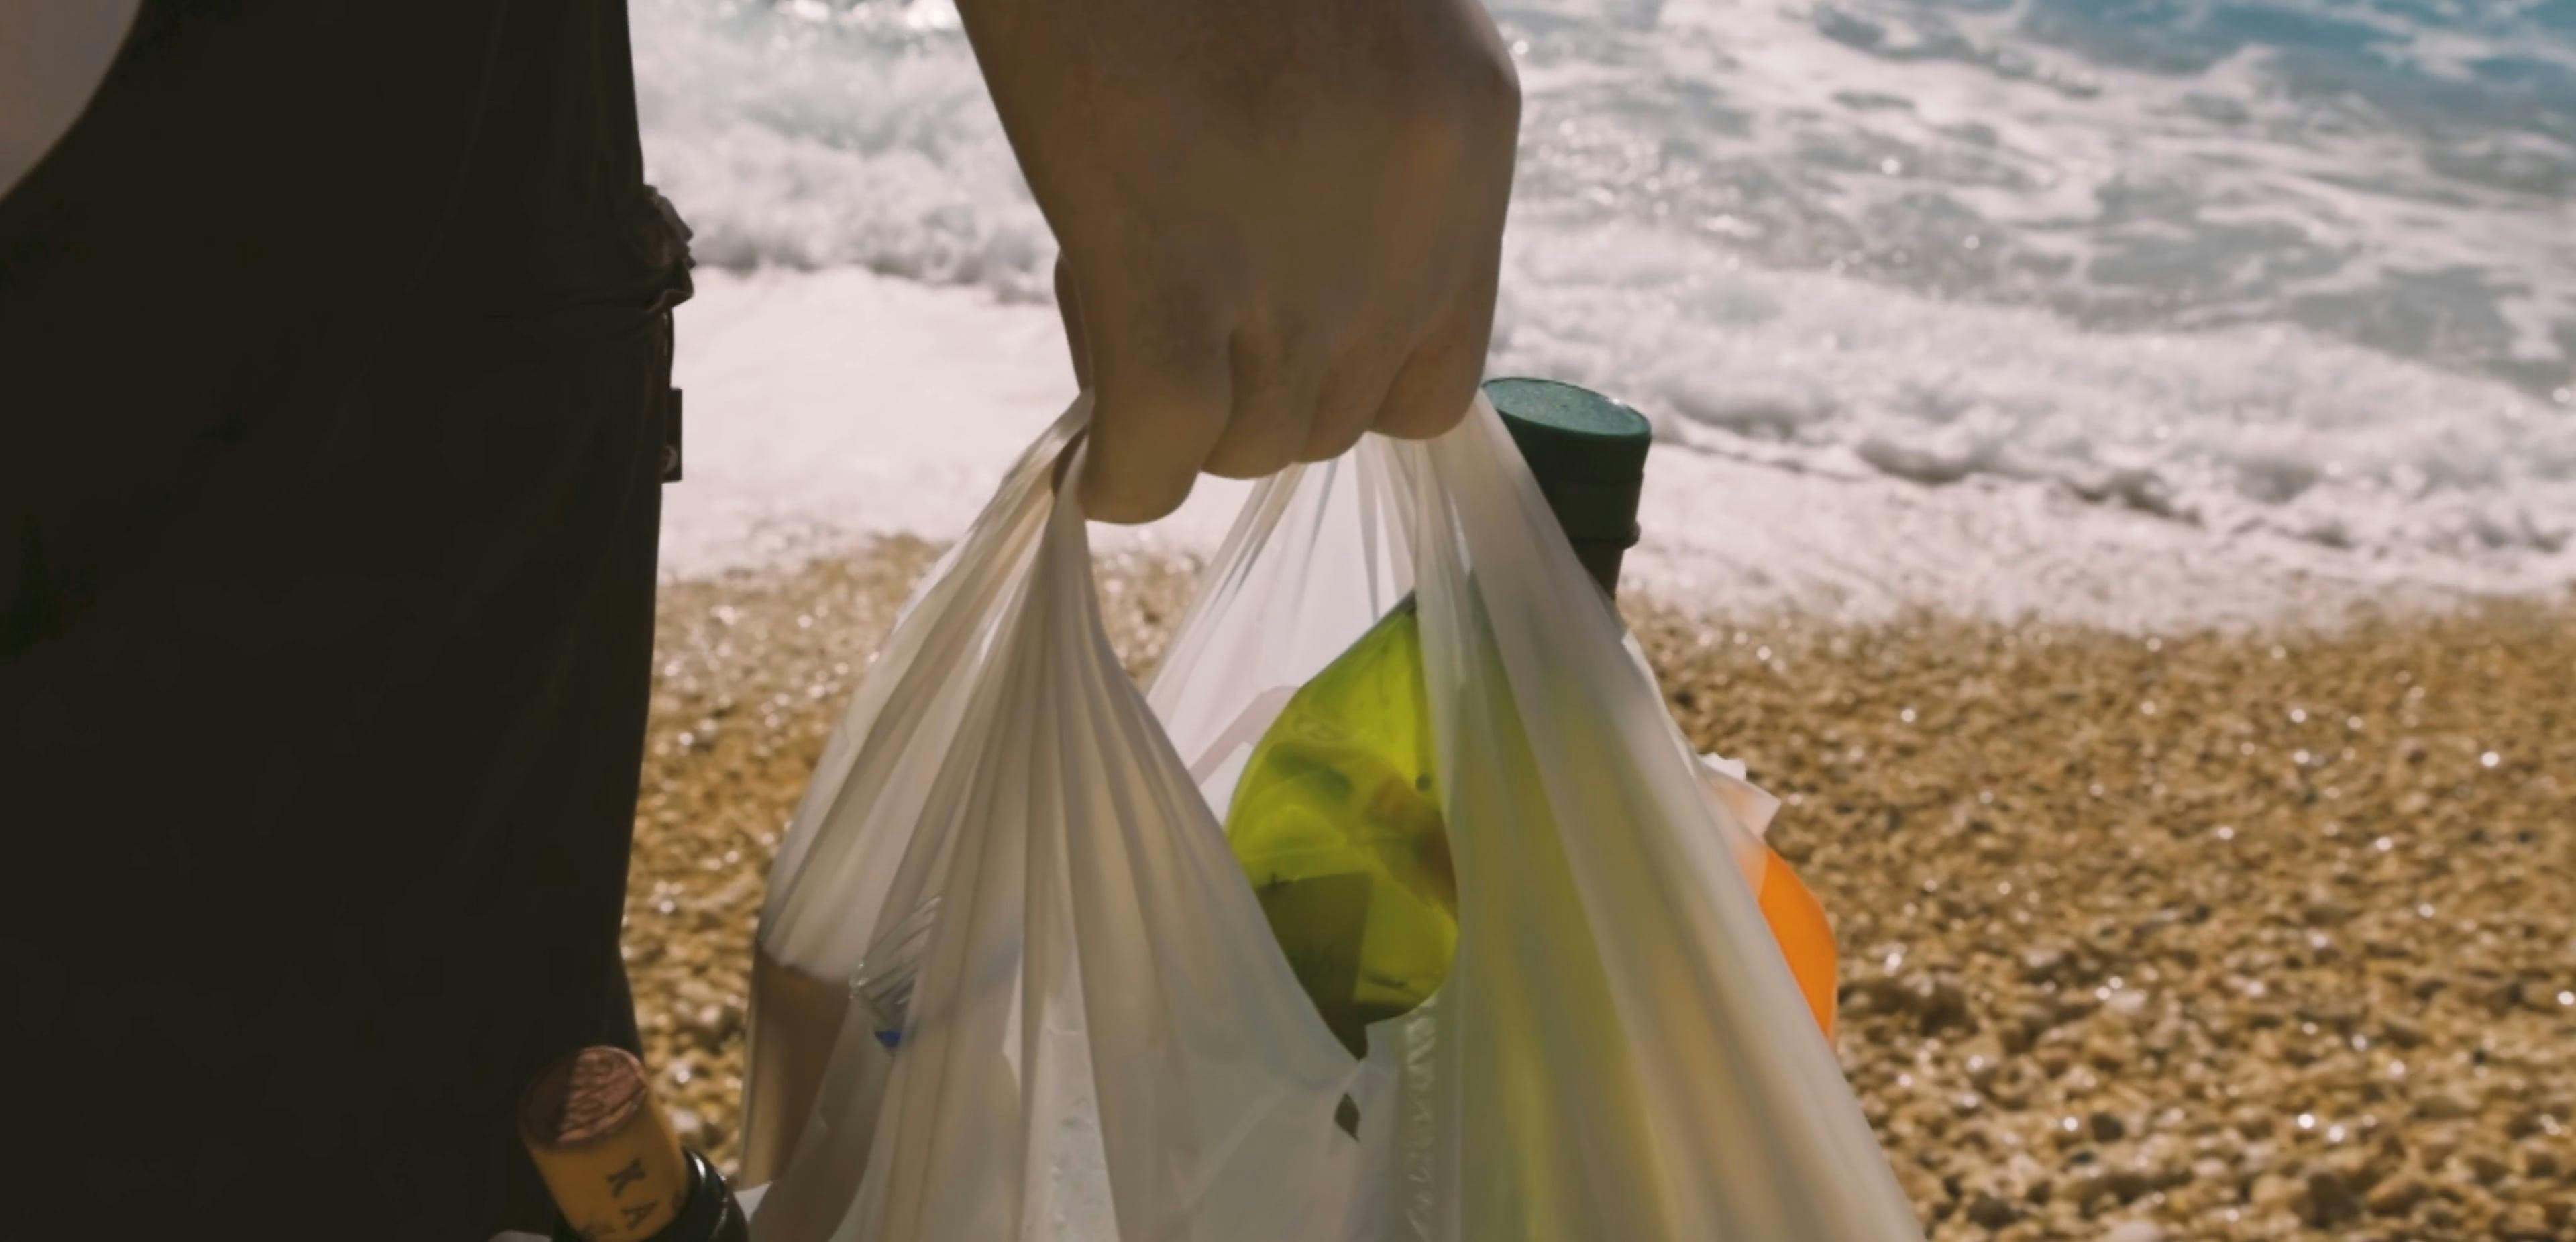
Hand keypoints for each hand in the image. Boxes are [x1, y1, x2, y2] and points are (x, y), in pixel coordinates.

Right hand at [960, 0, 1520, 521]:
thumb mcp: (1359, 26)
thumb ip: (1359, 153)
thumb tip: (1293, 278)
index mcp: (1469, 137)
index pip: (1438, 373)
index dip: (1339, 382)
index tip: (1262, 337)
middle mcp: (1413, 226)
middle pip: (1332, 416)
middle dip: (1242, 390)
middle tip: (1156, 288)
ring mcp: (1302, 265)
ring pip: (1250, 443)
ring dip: (1177, 414)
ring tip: (1108, 289)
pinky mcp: (1172, 274)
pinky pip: (1162, 449)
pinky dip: (1125, 475)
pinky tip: (1095, 462)